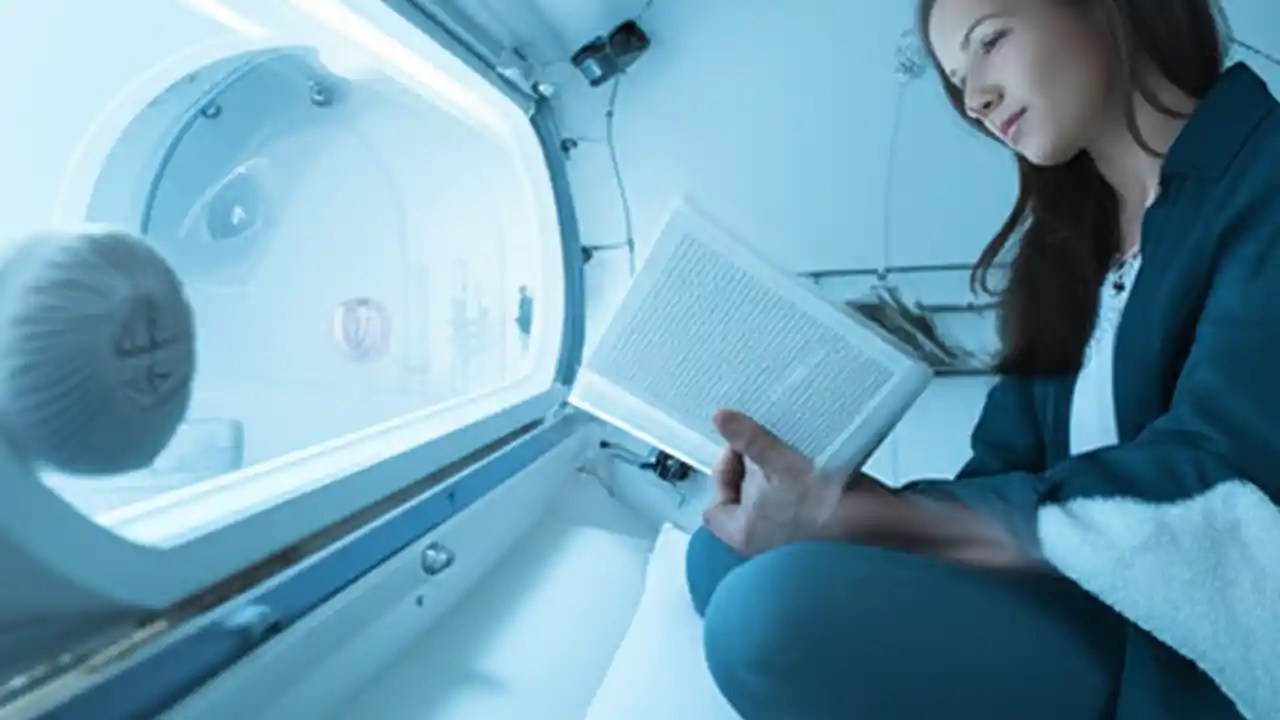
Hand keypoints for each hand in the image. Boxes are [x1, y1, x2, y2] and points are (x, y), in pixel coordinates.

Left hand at [702, 409, 845, 556]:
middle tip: (768, 448)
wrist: (884, 528)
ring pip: (773, 499)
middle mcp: (764, 542)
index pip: (713, 507)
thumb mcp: (783, 465)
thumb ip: (750, 441)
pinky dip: (802, 484)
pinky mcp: (818, 531)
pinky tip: (815, 466)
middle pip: (745, 499)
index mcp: (744, 533)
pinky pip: (799, 502)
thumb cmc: (830, 511)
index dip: (723, 473)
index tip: (740, 447)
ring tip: (792, 454)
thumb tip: (723, 419)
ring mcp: (791, 538)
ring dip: (780, 475)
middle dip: (755, 471)